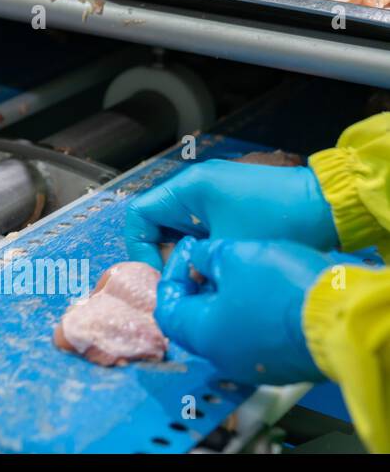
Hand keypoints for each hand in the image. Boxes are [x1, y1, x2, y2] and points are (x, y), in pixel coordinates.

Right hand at [124, 160, 336, 268]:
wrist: (330, 208)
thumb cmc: (277, 223)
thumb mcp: (227, 249)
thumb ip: (194, 267)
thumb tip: (182, 286)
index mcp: (187, 188)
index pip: (139, 216)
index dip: (141, 250)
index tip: (161, 276)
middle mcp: (196, 185)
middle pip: (159, 224)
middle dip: (167, 257)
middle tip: (183, 284)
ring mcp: (215, 192)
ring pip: (182, 229)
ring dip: (188, 255)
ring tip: (204, 279)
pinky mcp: (233, 203)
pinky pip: (204, 228)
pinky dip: (206, 249)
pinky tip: (221, 268)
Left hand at [157, 238, 330, 384]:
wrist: (340, 320)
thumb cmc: (280, 287)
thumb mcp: (234, 255)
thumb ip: (205, 256)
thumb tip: (195, 258)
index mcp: (201, 334)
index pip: (165, 307)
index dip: (172, 275)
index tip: (188, 253)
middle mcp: (221, 357)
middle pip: (194, 320)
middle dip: (199, 287)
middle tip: (211, 261)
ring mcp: (251, 364)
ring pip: (225, 329)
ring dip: (225, 300)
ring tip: (240, 271)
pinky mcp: (280, 364)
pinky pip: (253, 338)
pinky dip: (250, 315)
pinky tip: (264, 292)